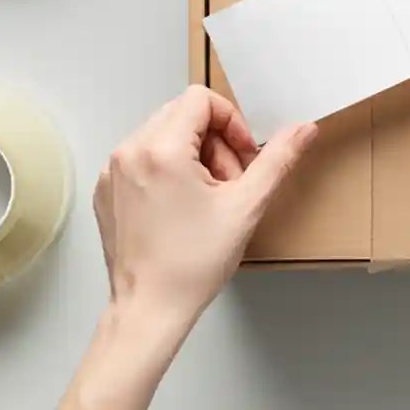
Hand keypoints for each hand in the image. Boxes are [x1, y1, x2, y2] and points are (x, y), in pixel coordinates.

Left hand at [64, 86, 315, 409]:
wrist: (150, 309)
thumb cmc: (192, 265)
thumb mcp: (246, 207)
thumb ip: (277, 160)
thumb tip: (303, 129)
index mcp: (160, 149)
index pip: (201, 100)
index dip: (231, 123)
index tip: (242, 158)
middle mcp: (129, 152)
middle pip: (181, 115)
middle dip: (214, 141)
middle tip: (229, 183)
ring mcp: (113, 172)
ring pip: (162, 136)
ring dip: (192, 156)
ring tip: (206, 199)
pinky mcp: (106, 191)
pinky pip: (142, 159)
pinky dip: (168, 171)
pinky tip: (182, 208)